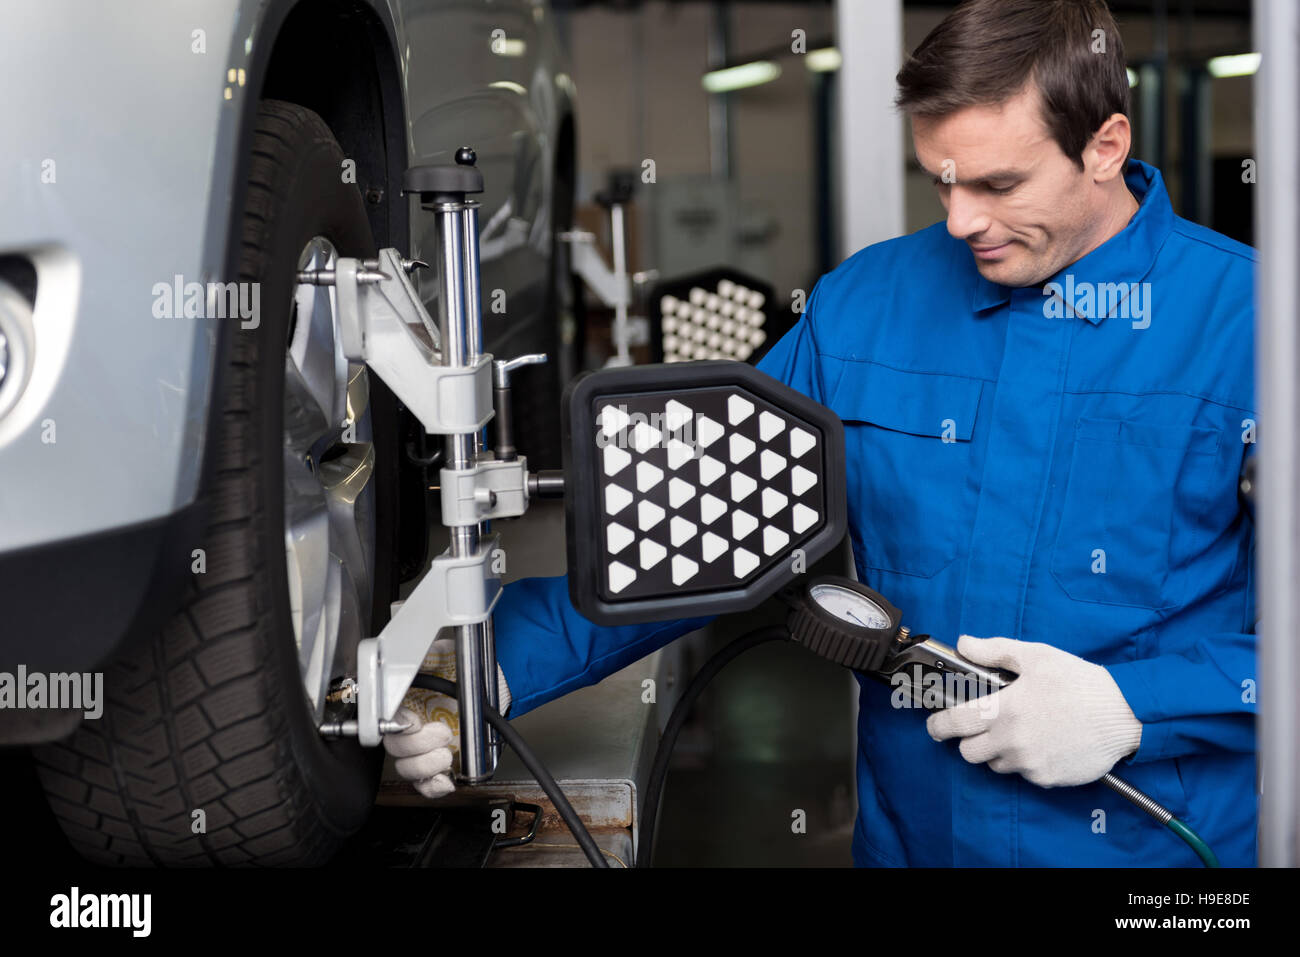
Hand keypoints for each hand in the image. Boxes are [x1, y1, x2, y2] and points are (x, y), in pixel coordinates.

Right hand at [385, 636, 513, 797]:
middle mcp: (408, 728)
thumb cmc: (462, 669)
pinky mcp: (438, 765)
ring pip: (406, 769)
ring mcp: (422, 749)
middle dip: (418, 745)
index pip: (385, 719)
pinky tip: (446, 780)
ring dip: (426, 766)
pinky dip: (434, 787)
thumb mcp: (443, 655)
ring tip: (447, 754)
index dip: (395, 724)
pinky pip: (425, 786)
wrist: (489, 686)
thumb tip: (416, 654)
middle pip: (394, 748)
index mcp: (403, 702)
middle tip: (443, 732)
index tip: (414, 722)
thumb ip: (427, 655)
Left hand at [925, 635, 1141, 787]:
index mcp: (1003, 710)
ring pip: (995, 765)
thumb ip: (994, 650)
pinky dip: (1026, 762)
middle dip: (969, 740)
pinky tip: (1042, 743)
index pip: (953, 724)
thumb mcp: (1036, 656)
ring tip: (1019, 732)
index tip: (936, 725)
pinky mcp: (1048, 779)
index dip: (938, 726)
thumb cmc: (1080, 682)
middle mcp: (1011, 741)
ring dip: (997, 752)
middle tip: (982, 727)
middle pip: (968, 753)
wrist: (1124, 714)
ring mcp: (1030, 763)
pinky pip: (1024, 774)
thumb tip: (964, 644)